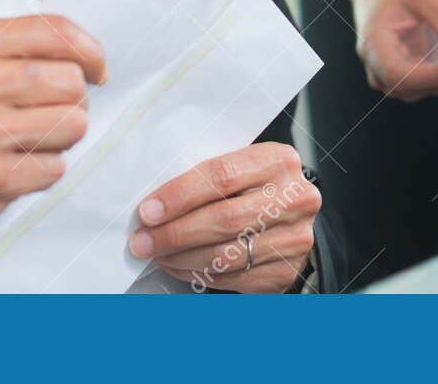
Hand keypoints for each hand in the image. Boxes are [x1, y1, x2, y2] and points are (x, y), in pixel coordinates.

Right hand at [0, 14, 106, 291]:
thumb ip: (11, 46)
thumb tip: (83, 54)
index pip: (56, 32)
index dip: (90, 50)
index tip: (97, 68)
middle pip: (72, 82)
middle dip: (72, 99)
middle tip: (49, 110)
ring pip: (73, 125)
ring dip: (60, 136)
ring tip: (27, 138)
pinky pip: (55, 167)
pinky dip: (42, 169)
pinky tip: (12, 164)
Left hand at [130, 142, 319, 292]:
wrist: (292, 213)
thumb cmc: (254, 186)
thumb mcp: (241, 167)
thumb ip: (206, 178)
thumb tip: (153, 205)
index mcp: (279, 160)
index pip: (222, 176)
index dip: (179, 196)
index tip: (148, 211)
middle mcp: (295, 198)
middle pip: (224, 219)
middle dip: (174, 233)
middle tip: (142, 241)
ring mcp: (295, 237)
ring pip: (227, 255)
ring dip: (182, 258)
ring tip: (157, 255)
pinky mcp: (287, 271)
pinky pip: (233, 278)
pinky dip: (199, 274)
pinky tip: (179, 266)